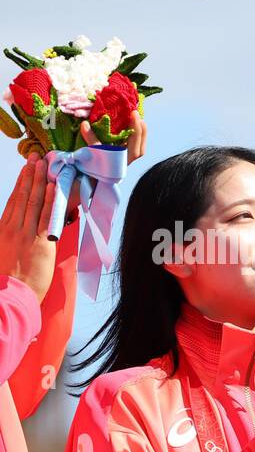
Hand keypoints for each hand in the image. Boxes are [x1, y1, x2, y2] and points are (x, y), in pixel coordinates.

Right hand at [0, 155, 57, 299]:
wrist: (10, 294)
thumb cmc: (8, 278)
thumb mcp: (4, 251)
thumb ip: (10, 236)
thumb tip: (17, 227)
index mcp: (4, 228)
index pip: (14, 200)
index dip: (21, 182)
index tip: (26, 168)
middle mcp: (14, 227)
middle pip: (23, 196)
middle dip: (30, 175)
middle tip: (36, 157)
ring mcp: (27, 234)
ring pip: (34, 202)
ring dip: (39, 181)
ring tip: (43, 165)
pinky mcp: (40, 243)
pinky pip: (46, 217)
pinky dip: (50, 201)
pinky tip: (53, 187)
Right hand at [67, 112, 147, 209]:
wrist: (88, 183)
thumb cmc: (90, 168)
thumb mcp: (91, 154)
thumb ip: (91, 140)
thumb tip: (85, 124)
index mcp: (122, 161)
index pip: (135, 146)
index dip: (136, 130)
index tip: (133, 114)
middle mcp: (127, 162)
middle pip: (141, 146)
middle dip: (141, 129)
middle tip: (136, 113)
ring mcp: (127, 160)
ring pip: (140, 146)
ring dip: (140, 132)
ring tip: (136, 118)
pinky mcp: (124, 157)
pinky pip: (135, 146)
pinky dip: (135, 136)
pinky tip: (130, 126)